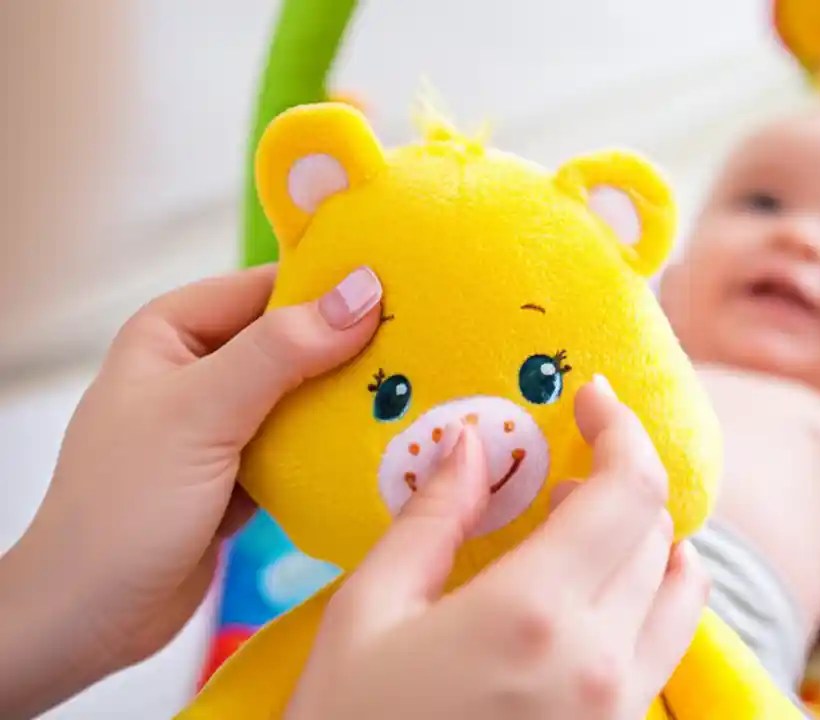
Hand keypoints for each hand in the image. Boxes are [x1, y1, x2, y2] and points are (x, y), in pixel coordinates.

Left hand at [0, 265, 382, 716]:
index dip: (331, 288)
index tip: (404, 294)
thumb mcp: (202, 415)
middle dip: (352, 349)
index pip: (267, 288)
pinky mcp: (244, 473)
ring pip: (305, 395)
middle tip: (425, 352)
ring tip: (417, 397)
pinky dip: (337, 448)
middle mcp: (199, 368)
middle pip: (294, 340)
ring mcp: (223, 423)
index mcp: (172, 332)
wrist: (91, 617)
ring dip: (350, 402)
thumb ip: (280, 351)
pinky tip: (383, 446)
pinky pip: (304, 445)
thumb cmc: (124, 507)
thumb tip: (362, 291)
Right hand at [287, 377, 709, 719]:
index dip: (622, 429)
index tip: (594, 399)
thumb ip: (430, 520)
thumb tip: (470, 446)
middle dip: (621, 480)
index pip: (629, 490)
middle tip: (564, 468)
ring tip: (591, 524)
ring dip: (651, 538)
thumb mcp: (368, 617)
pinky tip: (601, 591)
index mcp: (533, 615)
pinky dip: (655, 597)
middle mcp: (599, 663)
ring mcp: (618, 709)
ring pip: (681, 590)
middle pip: (657, 531)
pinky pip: (666, 647)